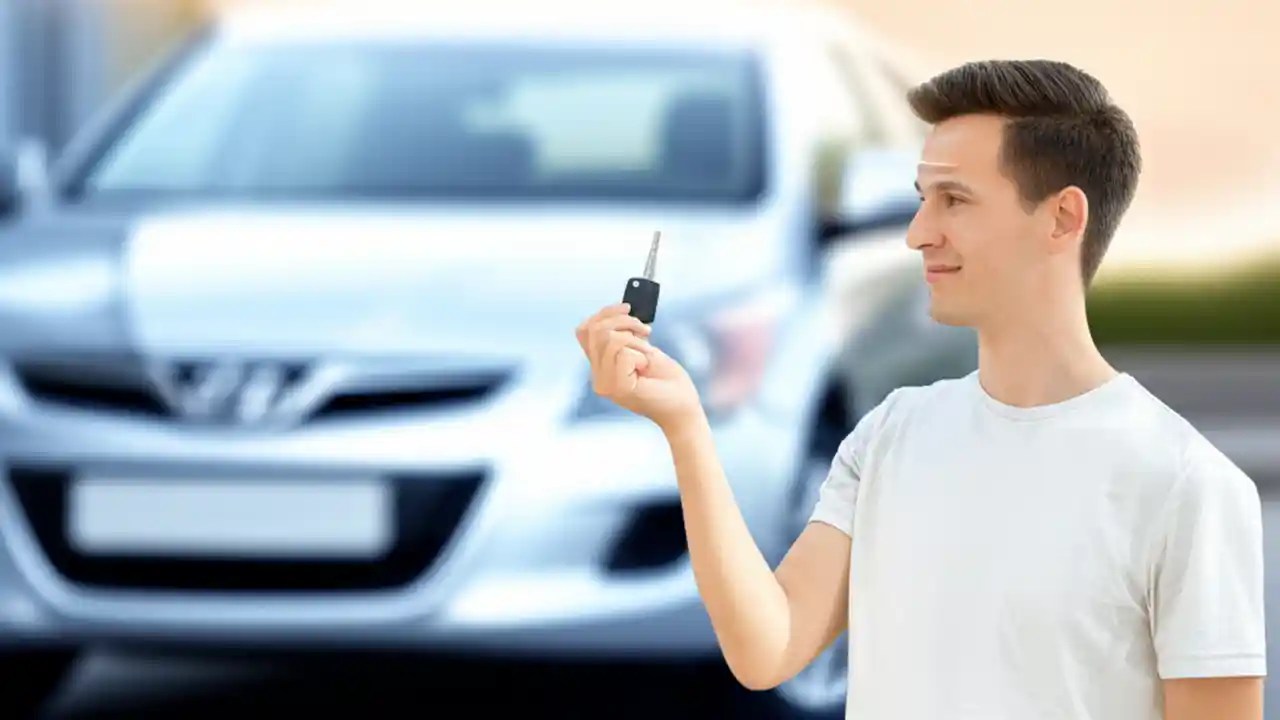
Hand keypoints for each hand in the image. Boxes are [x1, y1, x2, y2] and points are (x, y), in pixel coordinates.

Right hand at [575, 302, 703, 431]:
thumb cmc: (666, 380)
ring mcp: (606, 385)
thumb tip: (619, 311)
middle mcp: (597, 377)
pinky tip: (648, 367)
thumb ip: (623, 336)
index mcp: (600, 366)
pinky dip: (641, 354)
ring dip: (636, 340)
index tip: (628, 309)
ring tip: (648, 354)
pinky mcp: (619, 389)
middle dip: (624, 321)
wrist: (683, 407)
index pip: (583, 331)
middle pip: (595, 330)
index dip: (605, 314)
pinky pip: (623, 354)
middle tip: (646, 332)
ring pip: (608, 339)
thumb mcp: (642, 349)